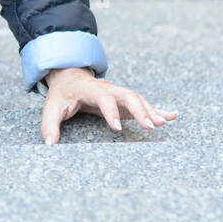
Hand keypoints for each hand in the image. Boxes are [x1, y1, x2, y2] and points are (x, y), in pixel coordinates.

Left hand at [40, 67, 177, 143]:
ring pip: (138, 99)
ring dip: (151, 110)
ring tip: (164, 123)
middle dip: (140, 110)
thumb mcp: (51, 108)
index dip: (111, 111)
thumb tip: (50, 145)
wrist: (70, 77)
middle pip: (128, 95)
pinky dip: (158, 109)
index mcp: (90, 89)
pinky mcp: (124, 101)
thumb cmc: (62, 95)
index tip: (117, 128)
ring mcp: (118, 93)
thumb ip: (49, 125)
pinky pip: (143, 103)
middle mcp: (108, 89)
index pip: (103, 98)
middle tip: (151, 126)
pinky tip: (173, 116)